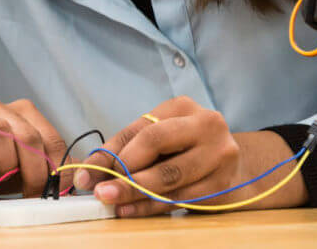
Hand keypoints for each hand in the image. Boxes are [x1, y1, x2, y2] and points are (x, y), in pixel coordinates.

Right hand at [0, 99, 70, 196]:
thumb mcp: (25, 167)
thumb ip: (51, 167)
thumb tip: (80, 177)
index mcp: (27, 113)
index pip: (53, 140)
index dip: (56, 171)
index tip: (53, 192)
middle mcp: (5, 108)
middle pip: (30, 139)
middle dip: (32, 173)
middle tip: (28, 193)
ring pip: (3, 137)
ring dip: (2, 166)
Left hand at [75, 96, 305, 216]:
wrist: (231, 166)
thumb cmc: (183, 149)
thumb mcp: (156, 138)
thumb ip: (123, 150)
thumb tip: (87, 172)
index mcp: (183, 107)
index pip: (141, 129)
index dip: (110, 153)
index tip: (86, 174)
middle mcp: (207, 124)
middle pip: (156, 146)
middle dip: (123, 172)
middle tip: (99, 192)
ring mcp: (220, 155)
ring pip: (170, 177)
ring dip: (135, 193)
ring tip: (111, 202)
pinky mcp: (224, 184)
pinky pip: (181, 200)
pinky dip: (152, 207)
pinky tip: (132, 210)